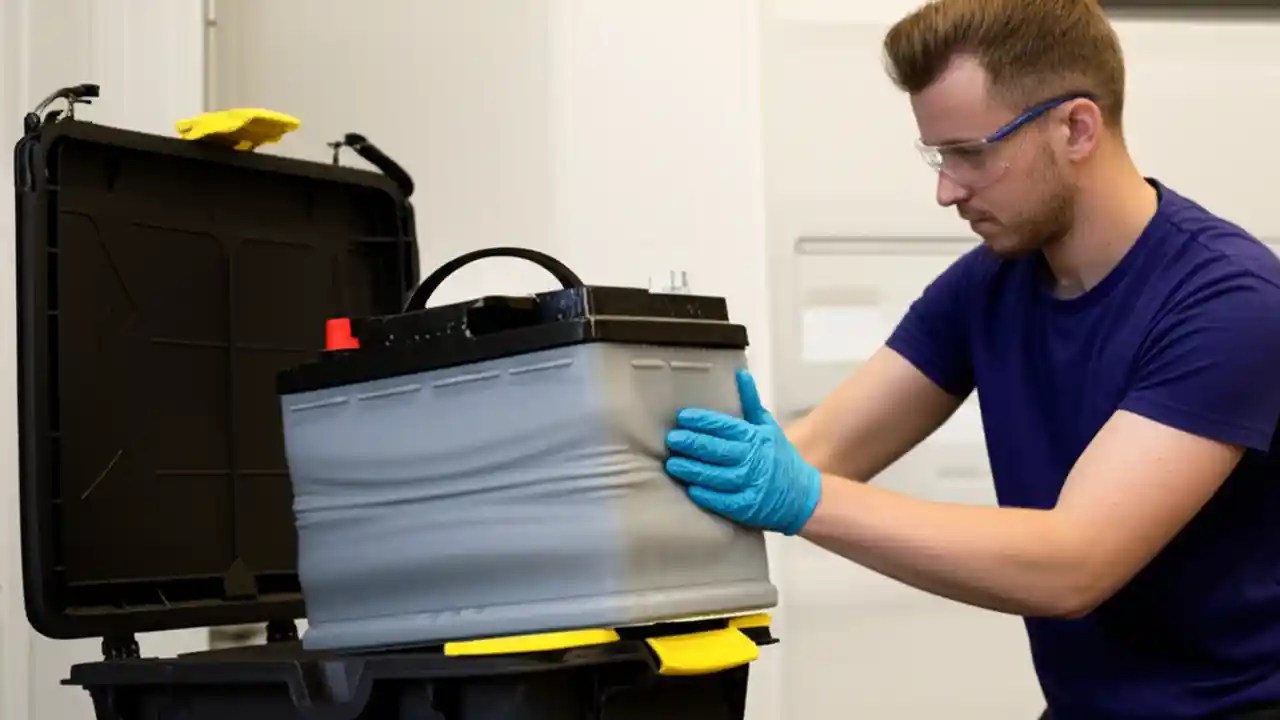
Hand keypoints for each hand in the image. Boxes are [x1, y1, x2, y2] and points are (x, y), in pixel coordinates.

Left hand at [664, 368, 821, 534]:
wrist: (802, 496)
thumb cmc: (779, 457)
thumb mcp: (768, 427)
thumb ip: (750, 402)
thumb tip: (740, 374)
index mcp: (755, 438)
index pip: (724, 426)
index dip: (701, 421)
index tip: (682, 418)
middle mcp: (751, 460)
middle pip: (715, 450)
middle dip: (691, 443)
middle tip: (671, 439)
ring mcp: (749, 485)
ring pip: (714, 475)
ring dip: (691, 469)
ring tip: (672, 464)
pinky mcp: (746, 507)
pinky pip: (721, 500)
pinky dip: (705, 494)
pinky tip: (690, 488)